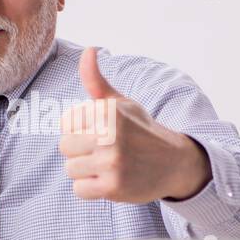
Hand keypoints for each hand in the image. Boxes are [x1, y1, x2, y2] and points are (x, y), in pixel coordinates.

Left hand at [58, 47, 210, 202]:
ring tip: (108, 165)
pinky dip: (91, 188)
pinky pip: (79, 190)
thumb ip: (97, 81)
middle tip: (105, 151)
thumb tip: (89, 50)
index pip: (65, 123)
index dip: (79, 129)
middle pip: (65, 147)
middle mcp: (109, 135)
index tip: (100, 132)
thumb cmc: (142, 131)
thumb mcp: (122, 103)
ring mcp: (111, 162)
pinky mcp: (113, 187)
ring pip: (71, 169)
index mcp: (108, 112)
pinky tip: (109, 180)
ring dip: (86, 170)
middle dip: (81, 150)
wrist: (174, 163)